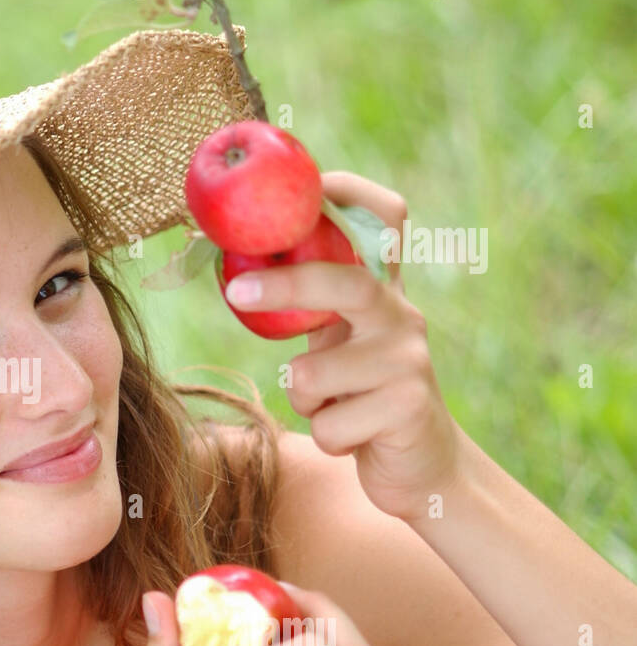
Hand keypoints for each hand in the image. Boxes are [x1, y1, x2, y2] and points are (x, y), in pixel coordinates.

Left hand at [223, 171, 462, 521]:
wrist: (421, 465)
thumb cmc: (360, 396)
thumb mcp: (336, 342)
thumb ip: (304, 306)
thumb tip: (223, 261)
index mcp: (380, 292)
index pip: (383, 221)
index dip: (349, 193)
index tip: (311, 180)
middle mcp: (401, 316)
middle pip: (347, 283)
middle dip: (288, 284)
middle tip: (236, 292)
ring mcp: (410, 362)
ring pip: (314, 374)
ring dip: (303, 399)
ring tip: (331, 405)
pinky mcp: (410, 409)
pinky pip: (329, 425)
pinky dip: (326, 437)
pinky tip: (354, 435)